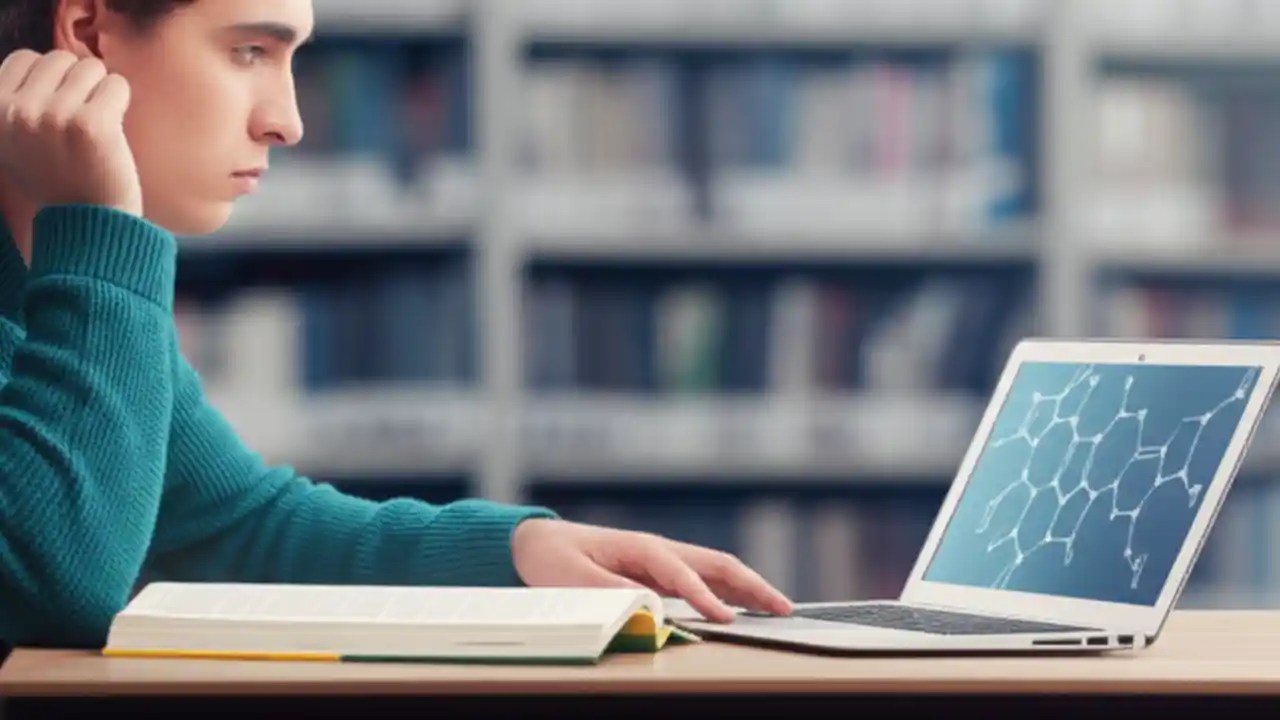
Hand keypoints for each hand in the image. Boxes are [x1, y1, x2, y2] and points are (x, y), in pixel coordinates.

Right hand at [0, 49, 141, 216]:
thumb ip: (14, 103)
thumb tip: (34, 63)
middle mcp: (18, 112)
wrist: (89, 226)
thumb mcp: (14, 142)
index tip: (59, 109)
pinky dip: (121, 102)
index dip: (51, 79)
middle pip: (60, 59)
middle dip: (77, 83)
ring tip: (96, 127)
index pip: (25, 58)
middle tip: (81, 121)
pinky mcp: (92, 124)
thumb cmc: (58, 181)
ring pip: (90, 68)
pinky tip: (114, 129)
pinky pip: (116, 85)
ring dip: (101, 92)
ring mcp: (54, 116)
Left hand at [511, 518, 792, 623]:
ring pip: (716, 570)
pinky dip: (730, 590)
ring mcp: (662, 558)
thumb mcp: (570, 577)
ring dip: (749, 587)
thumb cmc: (552, 558)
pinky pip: (703, 578)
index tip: (725, 619)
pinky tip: (745, 605)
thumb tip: (646, 604)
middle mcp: (658, 549)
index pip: (681, 573)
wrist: (537, 541)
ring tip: (779, 607)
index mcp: (640, 548)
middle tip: (783, 608)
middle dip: (752, 585)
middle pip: (716, 564)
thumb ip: (606, 590)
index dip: (704, 597)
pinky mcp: (659, 569)